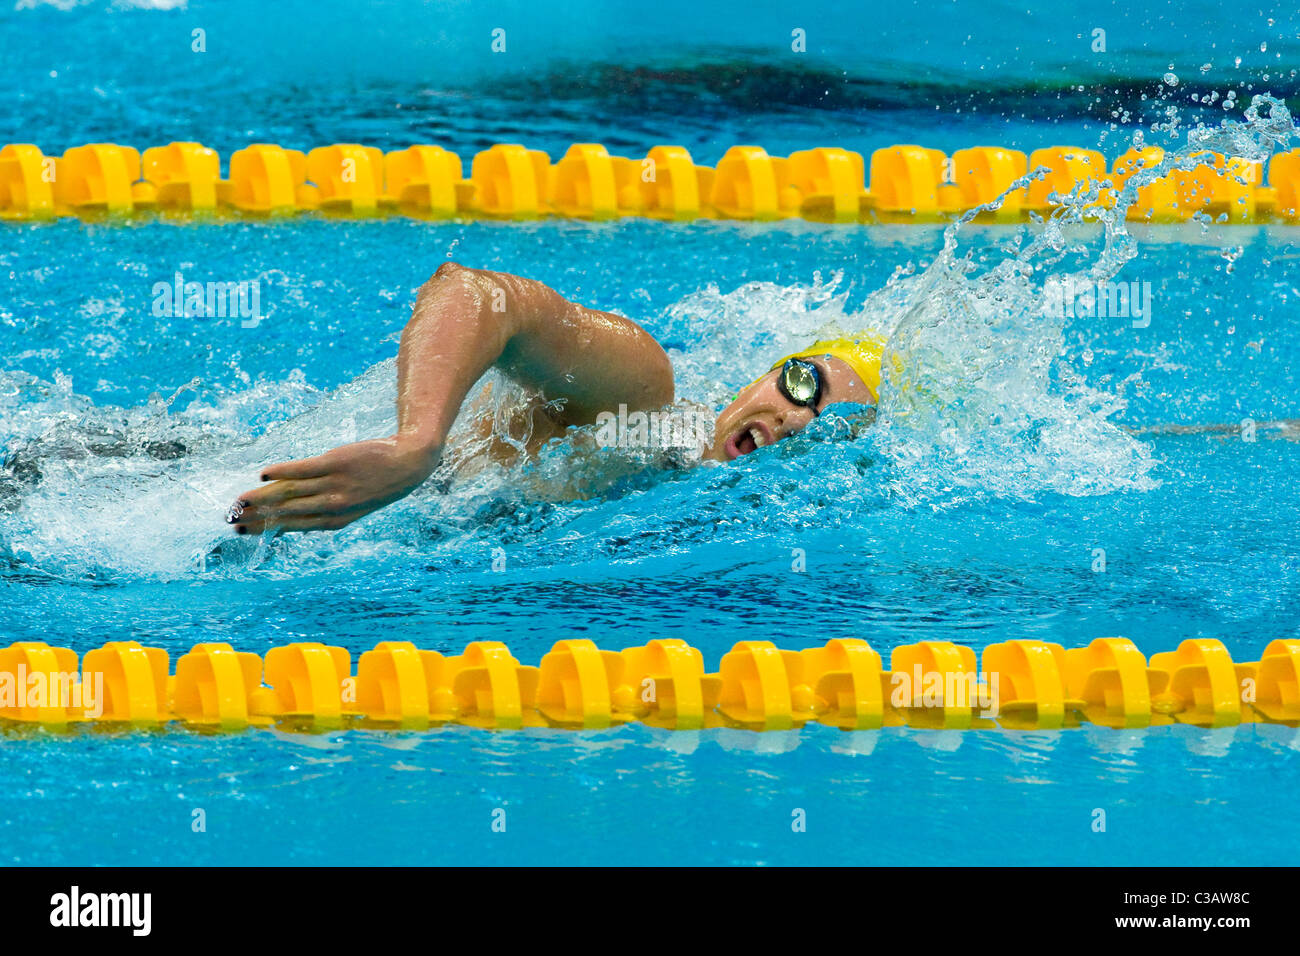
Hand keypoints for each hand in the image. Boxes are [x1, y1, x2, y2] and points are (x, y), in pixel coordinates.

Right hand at [228, 435, 438, 533]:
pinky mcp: (335, 463)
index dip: (264, 529)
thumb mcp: (351, 507)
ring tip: (239, 499)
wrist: (407, 464)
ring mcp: (334, 485)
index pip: (291, 526)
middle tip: (229, 519)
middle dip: (255, 516)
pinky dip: (282, 471)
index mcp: (334, 521)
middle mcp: (332, 506)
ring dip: (261, 497)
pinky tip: (264, 474)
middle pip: (285, 512)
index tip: (240, 531)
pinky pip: (303, 469)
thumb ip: (320, 513)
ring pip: (290, 493)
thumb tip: (287, 517)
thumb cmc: (376, 486)